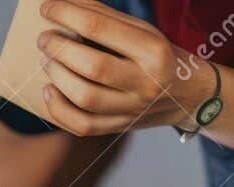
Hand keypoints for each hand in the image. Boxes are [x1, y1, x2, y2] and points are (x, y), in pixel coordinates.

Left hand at [37, 0, 210, 135]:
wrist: (189, 95)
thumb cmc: (158, 57)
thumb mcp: (144, 32)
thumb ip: (107, 19)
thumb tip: (67, 5)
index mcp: (152, 50)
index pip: (100, 28)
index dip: (67, 15)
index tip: (47, 8)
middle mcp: (145, 81)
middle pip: (92, 66)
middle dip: (59, 49)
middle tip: (44, 39)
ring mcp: (132, 109)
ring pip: (85, 97)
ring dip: (57, 76)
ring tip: (46, 61)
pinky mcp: (119, 128)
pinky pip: (81, 125)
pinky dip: (58, 109)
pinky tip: (49, 90)